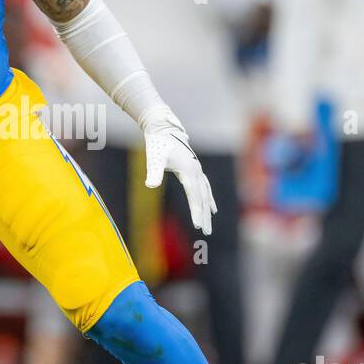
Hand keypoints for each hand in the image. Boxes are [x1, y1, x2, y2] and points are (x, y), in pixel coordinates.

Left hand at [141, 106, 216, 234]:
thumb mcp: (154, 158)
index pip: (194, 195)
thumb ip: (154, 172)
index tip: (197, 225)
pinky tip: (212, 209)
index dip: (196, 211)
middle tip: (206, 233)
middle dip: (204, 216)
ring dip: (207, 211)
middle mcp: (196, 171)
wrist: (163, 130)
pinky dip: (209, 200)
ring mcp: (197, 170)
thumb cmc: (157, 144)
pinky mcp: (195, 170)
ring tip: (208, 226)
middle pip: (203, 198)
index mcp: (188, 170)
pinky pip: (205, 188)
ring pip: (205, 194)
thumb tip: (150, 185)